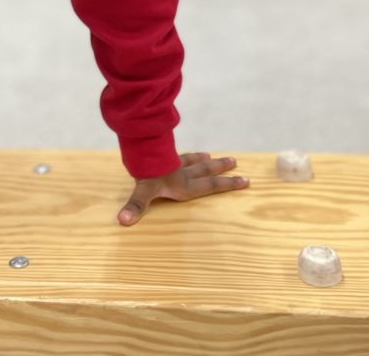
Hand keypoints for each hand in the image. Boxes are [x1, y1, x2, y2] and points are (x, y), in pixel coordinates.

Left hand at [118, 153, 248, 226]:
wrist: (140, 146)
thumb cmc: (145, 172)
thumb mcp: (142, 191)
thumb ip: (136, 207)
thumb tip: (123, 221)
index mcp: (184, 186)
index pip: (211, 186)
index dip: (227, 184)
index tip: (245, 181)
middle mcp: (183, 173)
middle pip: (206, 169)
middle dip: (221, 168)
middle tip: (235, 162)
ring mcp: (174, 162)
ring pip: (193, 159)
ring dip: (204, 159)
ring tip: (211, 155)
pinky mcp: (165, 152)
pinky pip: (179, 153)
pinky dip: (186, 153)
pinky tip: (186, 151)